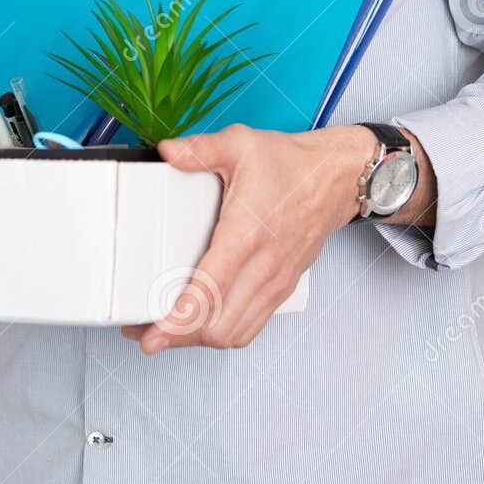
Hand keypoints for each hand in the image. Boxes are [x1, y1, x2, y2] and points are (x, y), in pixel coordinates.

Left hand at [122, 121, 372, 353]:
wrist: (337, 178)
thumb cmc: (290, 164)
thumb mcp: (241, 144)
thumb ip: (200, 150)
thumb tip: (167, 152)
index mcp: (246, 234)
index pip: (209, 292)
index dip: (177, 322)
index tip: (151, 336)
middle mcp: (263, 266)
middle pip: (218, 327)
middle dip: (179, 336)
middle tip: (146, 329)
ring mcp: (275, 282)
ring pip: (234, 333)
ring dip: (199, 339)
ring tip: (168, 330)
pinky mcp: (282, 288)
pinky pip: (252, 326)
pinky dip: (224, 333)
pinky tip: (204, 323)